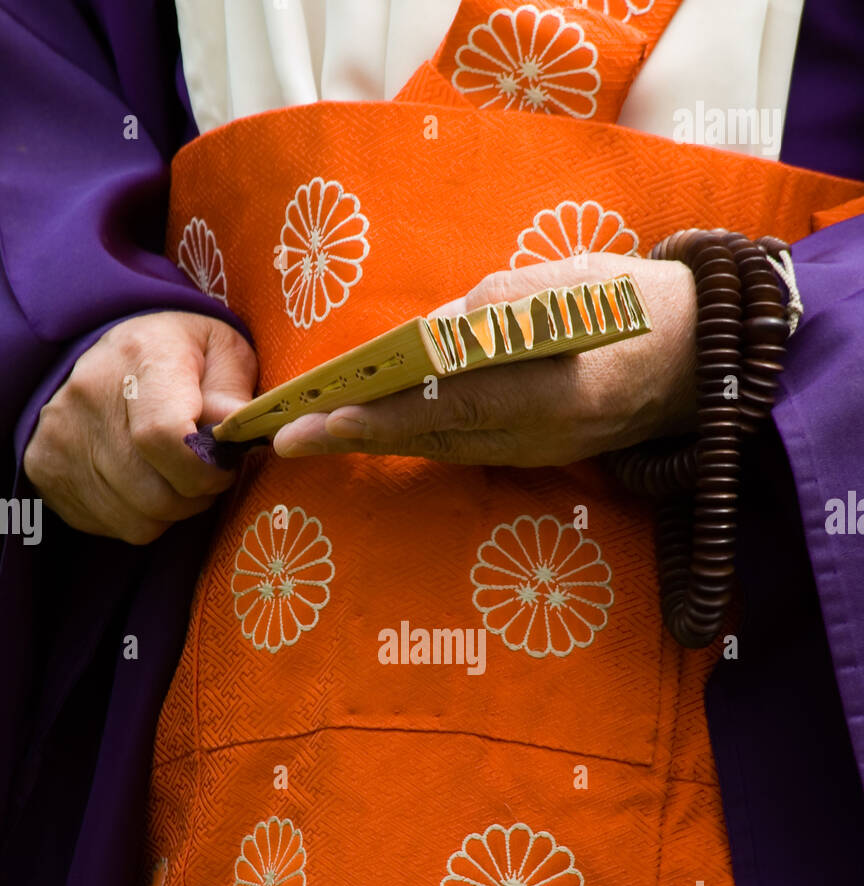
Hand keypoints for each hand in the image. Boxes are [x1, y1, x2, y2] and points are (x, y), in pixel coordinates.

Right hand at [24, 311, 257, 542]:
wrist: (111, 349)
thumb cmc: (181, 355)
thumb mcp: (222, 354)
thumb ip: (236, 397)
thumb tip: (247, 437)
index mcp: (143, 357)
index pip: (164, 437)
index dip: (205, 470)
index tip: (223, 467)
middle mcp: (89, 395)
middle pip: (155, 494)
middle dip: (195, 497)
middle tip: (205, 475)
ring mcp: (60, 436)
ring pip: (136, 521)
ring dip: (168, 511)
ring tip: (173, 477)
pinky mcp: (45, 469)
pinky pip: (108, 525)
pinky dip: (135, 515)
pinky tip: (140, 480)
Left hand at [272, 252, 696, 466]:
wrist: (699, 360)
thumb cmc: (637, 303)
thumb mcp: (574, 282)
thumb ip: (499, 310)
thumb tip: (430, 338)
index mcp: (557, 390)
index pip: (447, 406)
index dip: (378, 416)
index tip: (320, 421)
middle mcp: (544, 436)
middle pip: (433, 438)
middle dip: (358, 437)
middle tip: (288, 439)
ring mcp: (543, 453)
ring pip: (444, 450)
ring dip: (379, 442)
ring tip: (317, 432)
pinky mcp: (541, 455)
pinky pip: (467, 451)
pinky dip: (419, 439)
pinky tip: (380, 429)